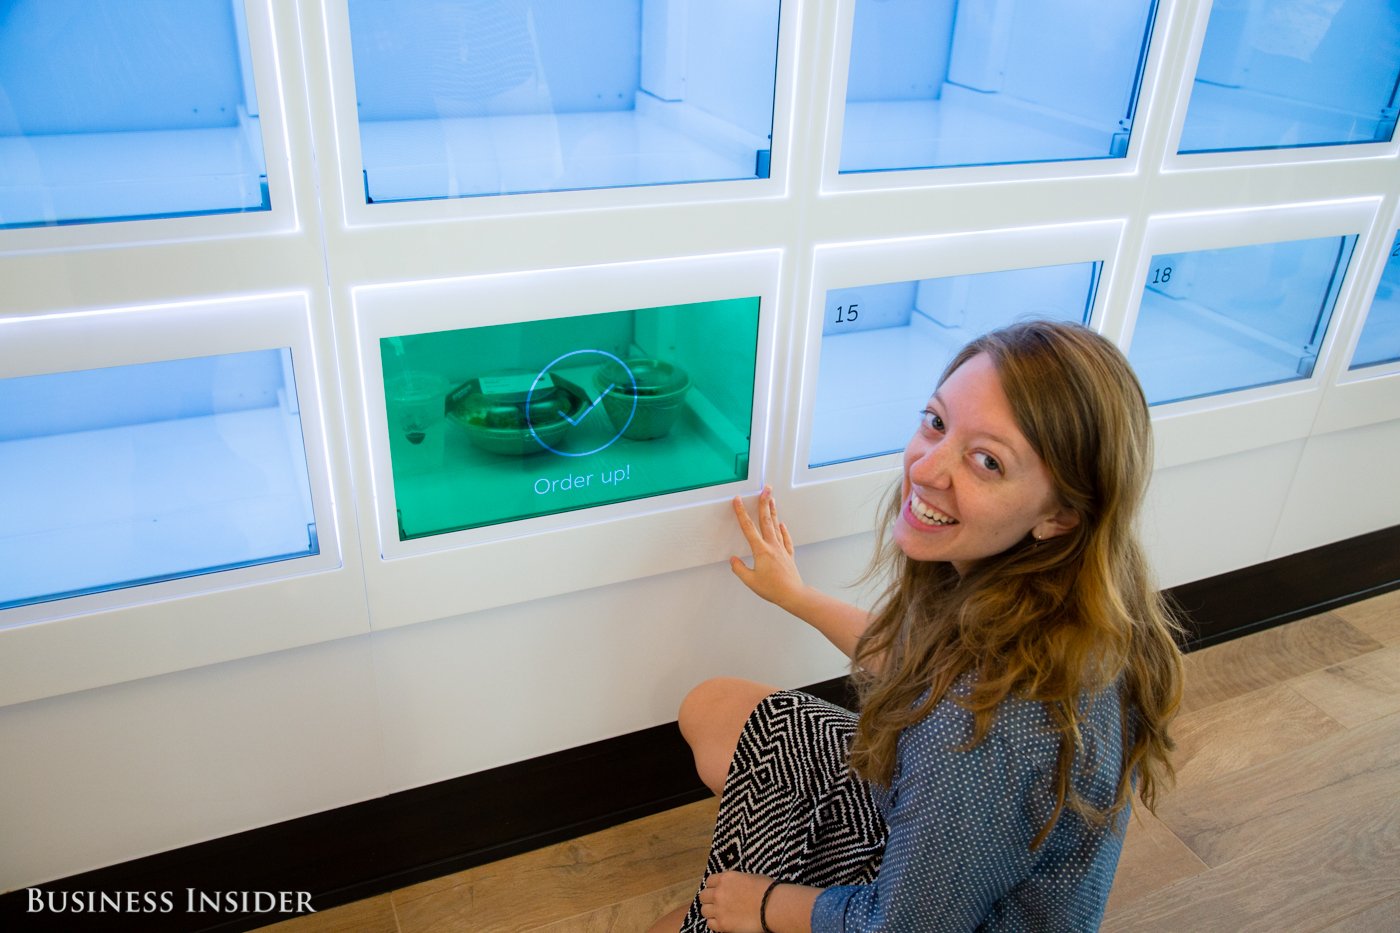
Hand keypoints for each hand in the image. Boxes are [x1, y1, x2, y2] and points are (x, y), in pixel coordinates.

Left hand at [697, 871, 770, 932]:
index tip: (718, 892)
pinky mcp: (723, 924)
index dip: (714, 887)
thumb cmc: (767, 890)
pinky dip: (715, 924)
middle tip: (718, 904)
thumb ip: (736, 882)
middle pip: (703, 896)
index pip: (709, 881)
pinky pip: (710, 924)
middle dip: (710, 900)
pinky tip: (724, 923)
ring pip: (704, 910)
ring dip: (711, 912)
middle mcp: (719, 892)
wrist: (772, 906)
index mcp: (726, 878)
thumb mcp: (749, 878)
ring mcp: (719, 908)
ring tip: (721, 915)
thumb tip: (734, 887)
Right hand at [730, 487, 803, 610]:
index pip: (748, 527)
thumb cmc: (772, 589)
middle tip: (765, 489)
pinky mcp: (788, 555)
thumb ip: (739, 569)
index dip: (741, 512)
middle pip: (766, 520)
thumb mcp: (750, 581)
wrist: (793, 594)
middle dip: (764, 503)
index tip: (738, 500)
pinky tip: (782, 525)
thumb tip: (733, 560)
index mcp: (761, 550)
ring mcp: (781, 549)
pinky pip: (785, 539)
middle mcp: (772, 546)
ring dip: (773, 512)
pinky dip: (784, 531)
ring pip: (776, 526)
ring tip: (772, 500)